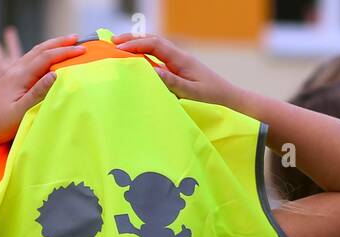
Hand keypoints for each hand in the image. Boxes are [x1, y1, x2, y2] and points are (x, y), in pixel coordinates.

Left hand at [0, 35, 85, 146]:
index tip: (83, 50)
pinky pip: (29, 60)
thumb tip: (56, 75)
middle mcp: (15, 71)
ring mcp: (11, 74)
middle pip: (40, 49)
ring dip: (51, 45)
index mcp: (19, 76)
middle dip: (60, 43)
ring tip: (65, 42)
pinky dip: (42, 54)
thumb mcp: (21, 111)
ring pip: (34, 53)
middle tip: (77, 38)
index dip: (65, 52)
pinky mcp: (10, 81)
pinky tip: (47, 57)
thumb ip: (38, 93)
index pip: (46, 58)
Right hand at [112, 33, 241, 108]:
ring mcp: (178, 59)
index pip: (154, 44)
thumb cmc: (211, 94)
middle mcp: (178, 55)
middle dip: (132, 39)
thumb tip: (151, 71)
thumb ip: (172, 82)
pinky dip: (145, 52)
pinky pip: (158, 54)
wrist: (227, 94)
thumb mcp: (191, 92)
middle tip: (112, 42)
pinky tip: (136, 59)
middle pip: (152, 40)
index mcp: (180, 59)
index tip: (119, 49)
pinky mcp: (178, 65)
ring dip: (137, 44)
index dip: (135, 45)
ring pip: (155, 45)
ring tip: (119, 47)